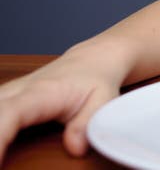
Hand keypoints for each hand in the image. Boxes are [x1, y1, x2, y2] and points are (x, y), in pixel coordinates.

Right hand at [0, 45, 126, 163]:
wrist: (91, 59)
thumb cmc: (95, 78)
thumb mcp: (101, 100)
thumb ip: (86, 124)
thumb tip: (75, 148)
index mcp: (41, 92)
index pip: (10, 114)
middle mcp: (19, 90)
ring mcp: (8, 93)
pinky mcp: (5, 98)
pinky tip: (0, 141)